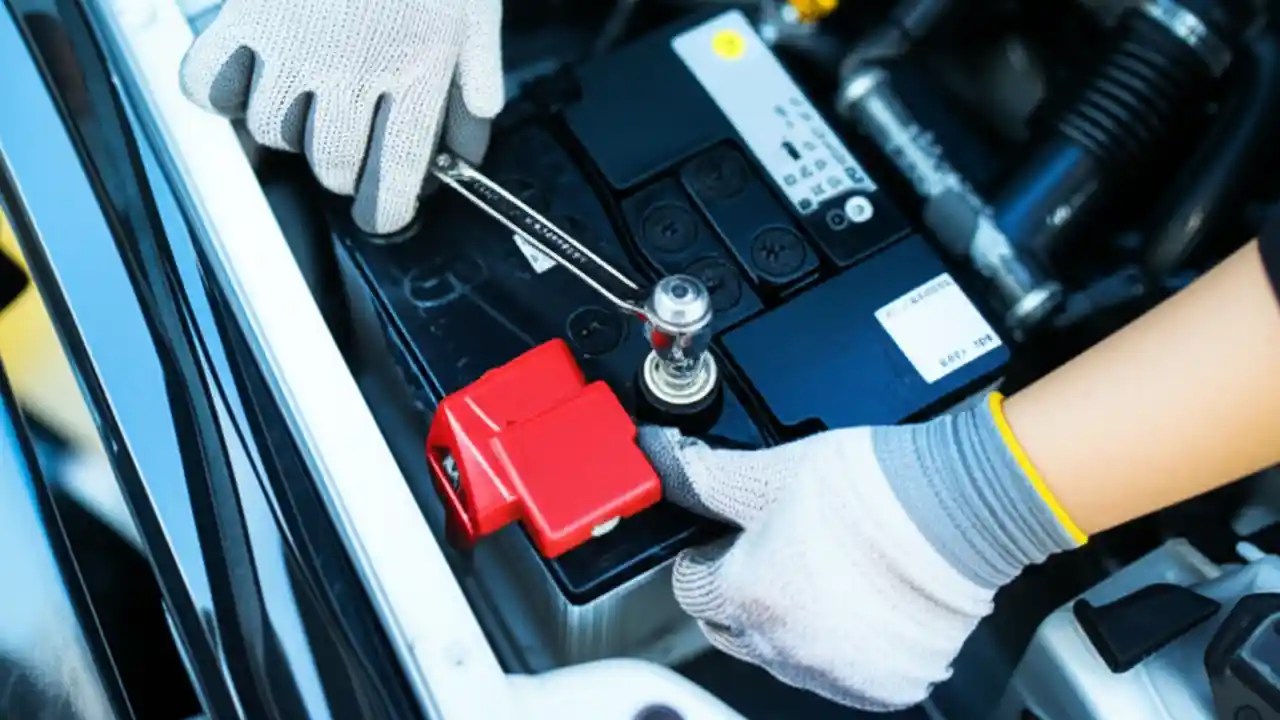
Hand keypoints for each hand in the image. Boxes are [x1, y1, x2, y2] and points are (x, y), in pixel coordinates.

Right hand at [179, 0, 503, 234]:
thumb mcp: (477, 17)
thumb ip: (476, 87)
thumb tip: (468, 150)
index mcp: (417, 70)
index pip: (396, 173)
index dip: (388, 210)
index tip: (384, 214)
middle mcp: (352, 68)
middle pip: (330, 165)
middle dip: (341, 172)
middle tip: (348, 153)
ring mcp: (293, 44)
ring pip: (273, 132)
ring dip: (290, 132)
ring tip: (306, 106)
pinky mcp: (246, 14)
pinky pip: (208, 82)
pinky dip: (221, 94)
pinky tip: (248, 83)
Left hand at [637, 395, 1081, 709]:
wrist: (959, 510)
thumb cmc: (873, 491)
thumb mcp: (771, 472)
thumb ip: (707, 477)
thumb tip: (664, 461)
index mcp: (749, 597)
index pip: (691, 589)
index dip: (705, 558)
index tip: (723, 543)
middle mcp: (786, 648)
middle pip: (731, 628)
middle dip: (738, 593)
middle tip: (771, 552)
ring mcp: (836, 674)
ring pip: (782, 655)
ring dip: (787, 622)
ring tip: (822, 570)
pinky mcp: (882, 686)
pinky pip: (838, 674)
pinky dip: (839, 646)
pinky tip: (855, 603)